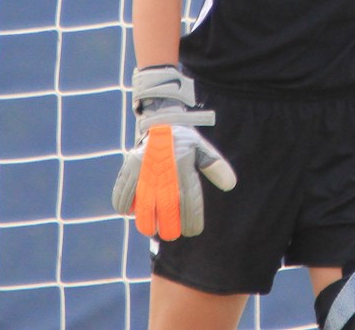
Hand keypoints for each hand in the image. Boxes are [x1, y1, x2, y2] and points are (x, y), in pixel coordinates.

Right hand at [112, 66, 236, 239]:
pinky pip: (123, 190)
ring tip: (150, 229)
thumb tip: (231, 185)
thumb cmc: (183, 141)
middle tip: (170, 234)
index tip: (193, 232)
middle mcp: (165, 168)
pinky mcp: (130, 165)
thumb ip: (215, 166)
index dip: (192, 219)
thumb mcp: (202, 149)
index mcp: (184, 165)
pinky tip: (129, 212)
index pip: (189, 200)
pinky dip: (124, 204)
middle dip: (169, 226)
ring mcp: (146, 167)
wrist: (161, 120)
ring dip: (146, 221)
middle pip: (167, 207)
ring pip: (144, 203)